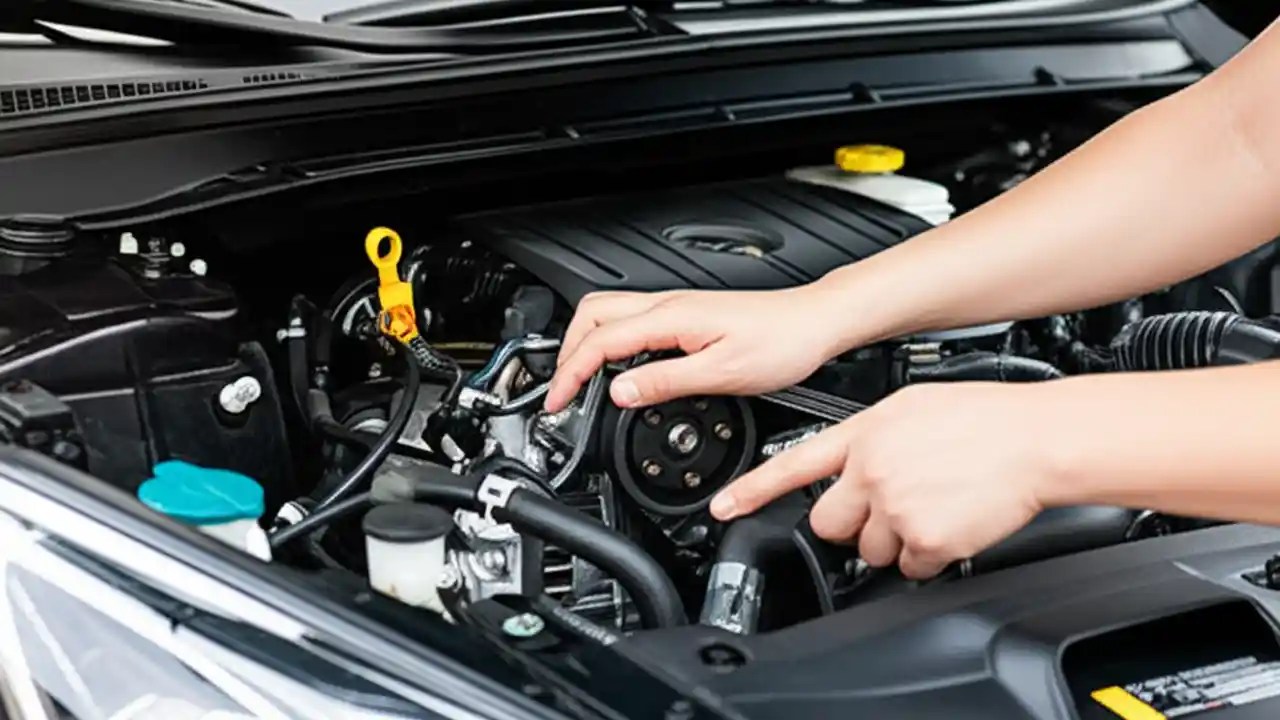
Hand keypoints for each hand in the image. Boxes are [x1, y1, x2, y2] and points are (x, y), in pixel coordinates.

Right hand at [545, 286, 848, 412]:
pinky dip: (610, 345)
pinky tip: (618, 368)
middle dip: (567, 352)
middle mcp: (668, 306)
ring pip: (609, 315)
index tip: (558, 401)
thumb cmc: (783, 343)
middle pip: (592, 315)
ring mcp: (676, 309)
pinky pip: (632, 323)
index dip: (571, 373)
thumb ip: (665, 382)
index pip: (600, 341)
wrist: (815, 323)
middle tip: (562, 390)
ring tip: (581, 381)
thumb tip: (619, 393)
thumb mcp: (721, 373)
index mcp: (670, 318)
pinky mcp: (686, 317)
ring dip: (586, 345)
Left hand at [710, 382, 1062, 578]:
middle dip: (851, 524)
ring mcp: (895, 507)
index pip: (793, 466)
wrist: (1034, 438)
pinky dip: (929, 555)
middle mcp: (870, 470)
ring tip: (933, 506)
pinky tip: (951, 523)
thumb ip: (870, 435)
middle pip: (828, 523)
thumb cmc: (983, 418)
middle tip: (887, 508)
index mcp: (863, 434)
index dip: (752, 491)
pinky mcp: (925, 539)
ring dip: (894, 540)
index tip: (723, 508)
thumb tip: (852, 459)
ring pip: (870, 549)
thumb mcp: (909, 407)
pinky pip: (911, 567)